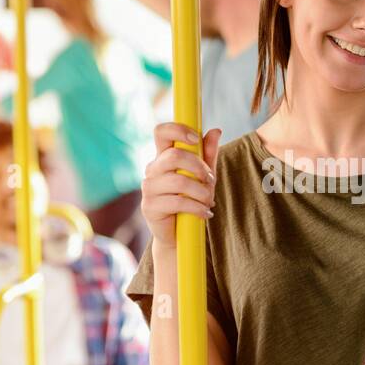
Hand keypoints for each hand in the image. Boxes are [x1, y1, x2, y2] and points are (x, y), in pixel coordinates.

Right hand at [141, 122, 221, 248]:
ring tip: (209, 201)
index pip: (161, 132)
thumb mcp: (203, 176)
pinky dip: (197, 208)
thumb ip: (208, 154)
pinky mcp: (149, 207)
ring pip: (179, 181)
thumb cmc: (190, 200)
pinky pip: (177, 202)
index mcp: (163, 157)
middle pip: (175, 156)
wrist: (178, 234)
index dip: (178, 130)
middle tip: (210, 181)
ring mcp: (148, 188)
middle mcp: (152, 169)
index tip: (196, 139)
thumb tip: (216, 130)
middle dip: (199, 168)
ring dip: (201, 192)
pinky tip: (205, 213)